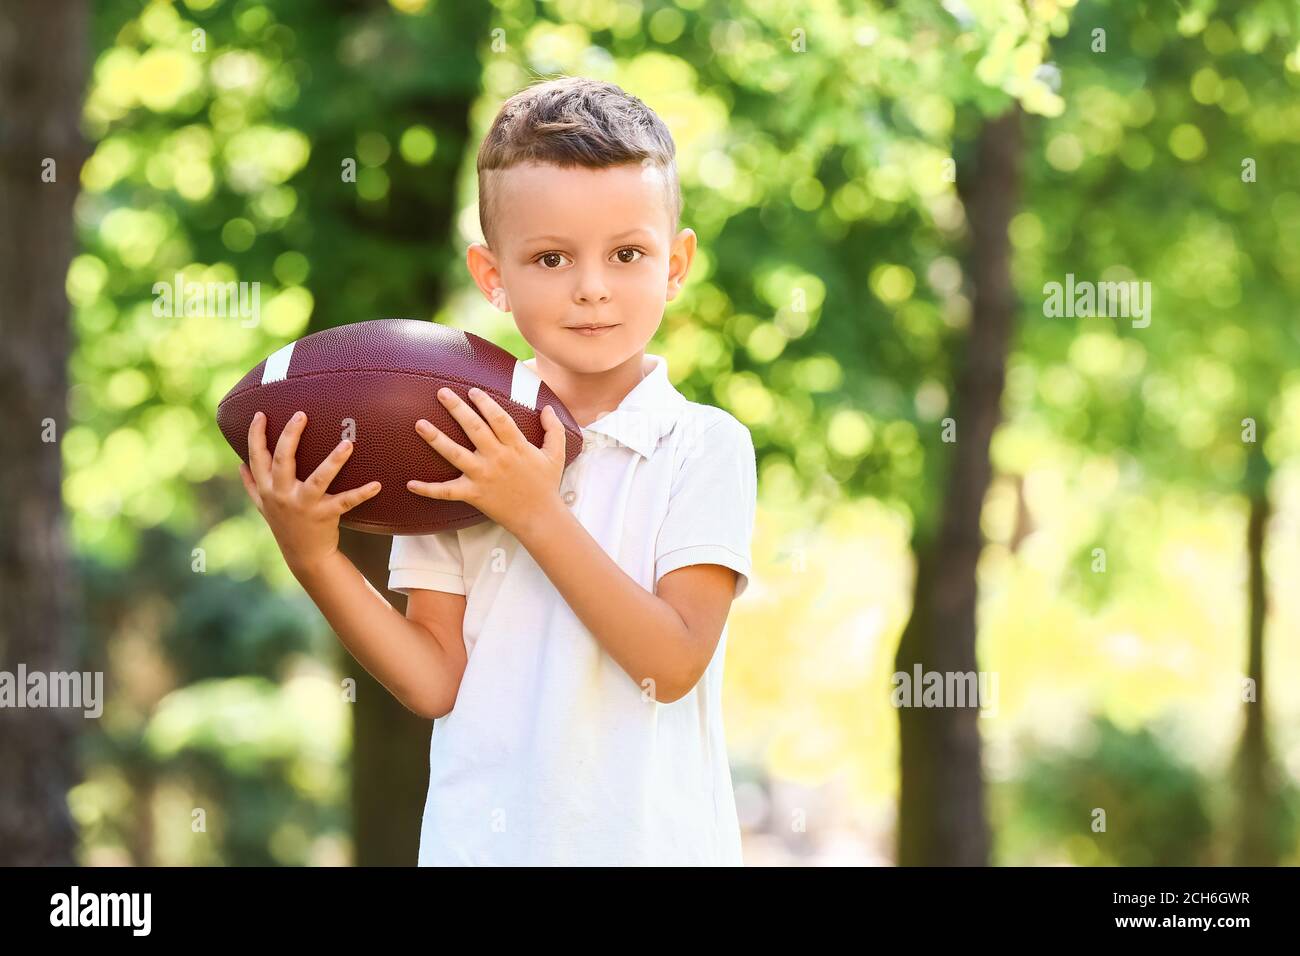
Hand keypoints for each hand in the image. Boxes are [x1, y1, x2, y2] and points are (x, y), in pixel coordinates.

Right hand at [238, 410, 381, 574]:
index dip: (256, 435)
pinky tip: (376, 485)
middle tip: (301, 415)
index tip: (261, 414)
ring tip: (347, 444)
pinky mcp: (325, 515)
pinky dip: (362, 493)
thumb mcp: (262, 507)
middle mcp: (282, 495)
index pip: (257, 458)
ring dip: (333, 461)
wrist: (303, 556)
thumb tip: (240, 464)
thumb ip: (251, 485)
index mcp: (266, 489)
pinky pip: (345, 501)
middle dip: (290, 437)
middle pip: (282, 461)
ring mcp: (303, 505)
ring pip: (317, 479)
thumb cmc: (284, 525)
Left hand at [407, 386, 566, 536]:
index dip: (485, 403)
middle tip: (442, 393)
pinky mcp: (473, 494)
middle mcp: (497, 458)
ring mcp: (483, 476)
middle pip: (474, 428)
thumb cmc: (546, 484)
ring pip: (455, 454)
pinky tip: (410, 484)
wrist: (539, 517)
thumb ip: (554, 429)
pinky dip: (428, 489)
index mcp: (516, 446)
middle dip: (457, 409)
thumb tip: (549, 408)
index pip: (498, 418)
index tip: (473, 391)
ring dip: (436, 439)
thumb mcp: (556, 454)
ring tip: (419, 424)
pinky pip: (447, 492)